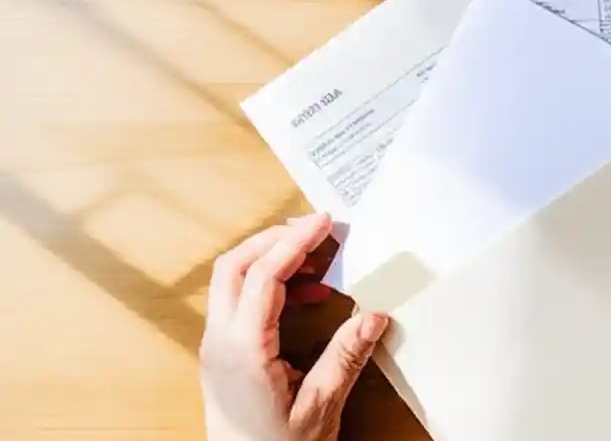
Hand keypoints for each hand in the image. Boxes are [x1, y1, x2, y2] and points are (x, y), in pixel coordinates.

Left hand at [200, 212, 388, 440]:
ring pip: (231, 279)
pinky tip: (307, 293)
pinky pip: (237, 300)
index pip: (263, 277)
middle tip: (318, 229)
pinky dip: (267, 282)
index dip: (294, 243)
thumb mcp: (320, 409)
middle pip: (234, 265)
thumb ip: (344, 358)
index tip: (324, 222)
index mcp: (242, 351)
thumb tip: (374, 314)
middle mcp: (219, 342)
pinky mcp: (221, 353)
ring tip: (318, 257)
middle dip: (275, 239)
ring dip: (270, 258)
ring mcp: (215, 346)